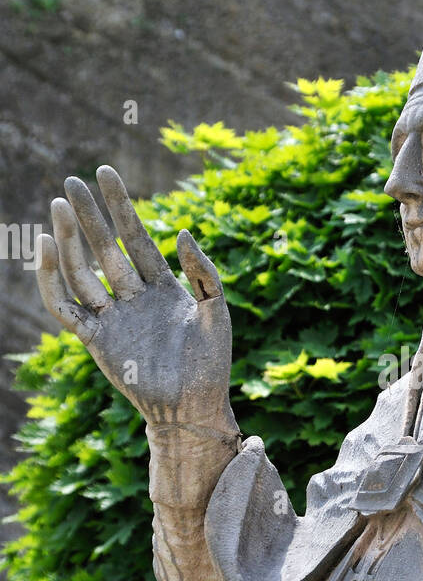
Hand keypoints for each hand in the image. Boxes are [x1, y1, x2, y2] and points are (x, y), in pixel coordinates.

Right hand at [36, 165, 233, 426]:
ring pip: (82, 271)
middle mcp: (134, 298)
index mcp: (164, 287)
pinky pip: (67, 306)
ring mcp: (114, 318)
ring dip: (68, 241)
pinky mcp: (96, 340)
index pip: (136, 237)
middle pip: (104, 248)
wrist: (194, 408)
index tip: (105, 172)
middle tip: (70, 183)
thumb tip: (181, 232)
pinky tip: (46, 249)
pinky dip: (53, 279)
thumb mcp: (218, 312)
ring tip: (57, 208)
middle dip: (88, 215)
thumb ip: (204, 273)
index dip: (121, 206)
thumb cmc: (212, 364)